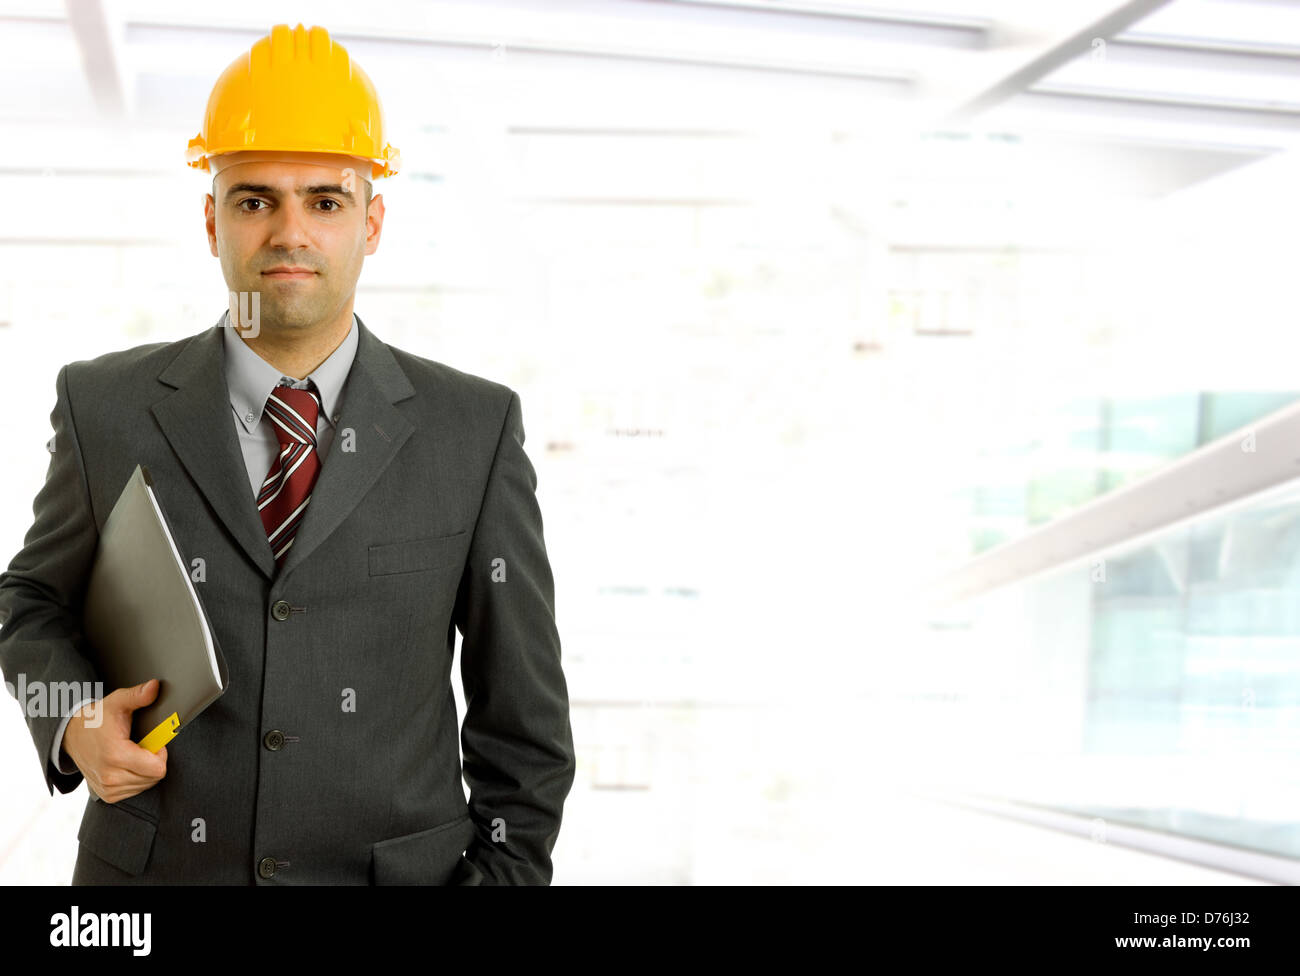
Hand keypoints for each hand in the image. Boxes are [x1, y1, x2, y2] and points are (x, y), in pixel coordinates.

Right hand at [62, 678, 168, 802]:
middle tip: (141, 746)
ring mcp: (107, 788)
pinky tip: (126, 764)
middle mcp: (110, 776)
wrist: (72, 735)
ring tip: (132, 753)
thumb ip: (138, 695)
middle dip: (153, 760)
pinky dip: (136, 778)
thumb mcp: (117, 702)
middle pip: (154, 777)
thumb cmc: (97, 719)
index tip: (152, 742)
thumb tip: (154, 687)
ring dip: (145, 770)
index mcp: (115, 755)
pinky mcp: (106, 794)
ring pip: (146, 784)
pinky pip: (135, 791)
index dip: (160, 753)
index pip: (157, 768)